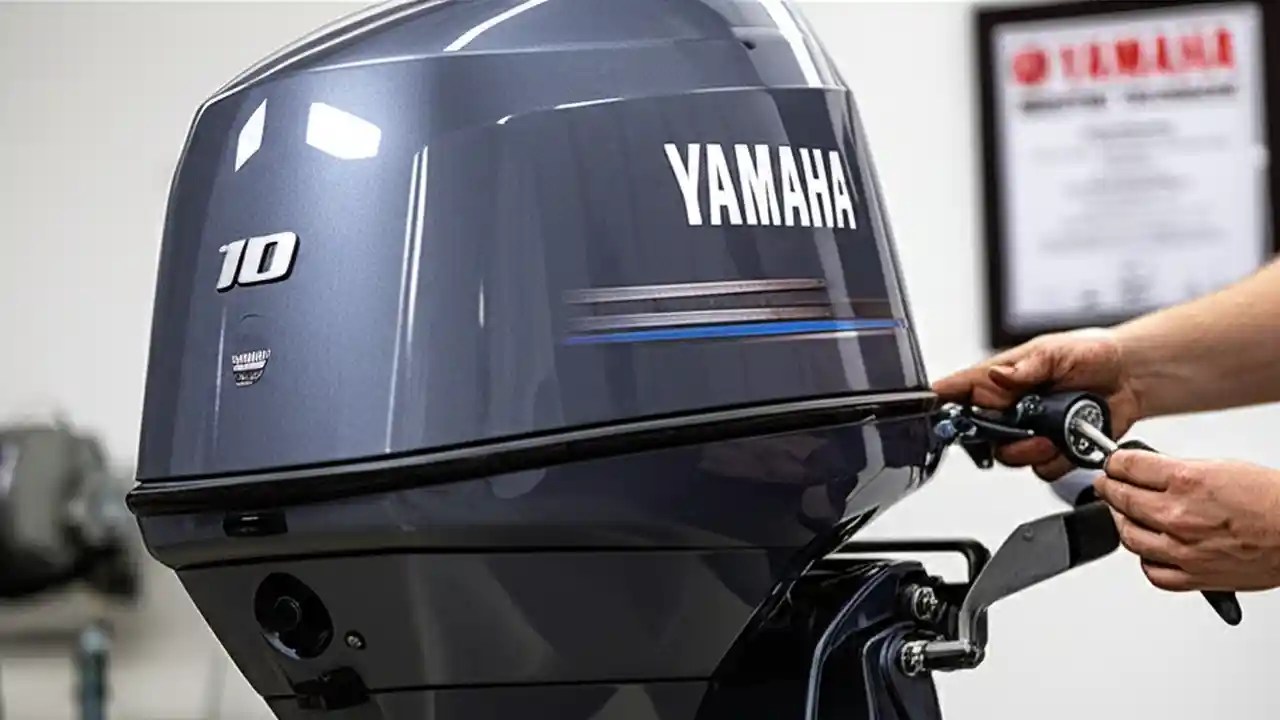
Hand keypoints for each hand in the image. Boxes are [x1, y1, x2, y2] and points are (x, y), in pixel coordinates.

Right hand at [932, 328, 1144, 479]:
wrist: (1130, 378)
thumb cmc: (1092, 355)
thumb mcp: (1058, 351)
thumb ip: (1028, 366)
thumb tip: (999, 375)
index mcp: (999, 380)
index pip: (957, 391)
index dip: (941, 405)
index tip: (939, 417)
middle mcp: (1009, 408)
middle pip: (978, 435)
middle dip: (999, 438)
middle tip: (1025, 428)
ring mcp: (1029, 431)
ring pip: (1009, 457)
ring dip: (1031, 451)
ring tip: (1055, 436)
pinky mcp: (1051, 450)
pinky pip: (1042, 469)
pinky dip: (1058, 461)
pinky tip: (1071, 443)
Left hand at [1094, 450, 1279, 591]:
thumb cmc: (1271, 501)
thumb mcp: (1220, 466)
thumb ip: (1177, 470)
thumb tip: (1150, 471)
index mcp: (1185, 481)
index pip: (1127, 467)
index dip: (1114, 463)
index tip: (1111, 464)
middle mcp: (1178, 516)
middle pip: (1121, 499)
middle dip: (1109, 488)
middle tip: (1107, 485)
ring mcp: (1182, 550)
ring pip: (1129, 536)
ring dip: (1122, 522)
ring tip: (1124, 514)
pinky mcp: (1193, 577)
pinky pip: (1153, 571)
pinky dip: (1146, 559)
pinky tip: (1149, 549)